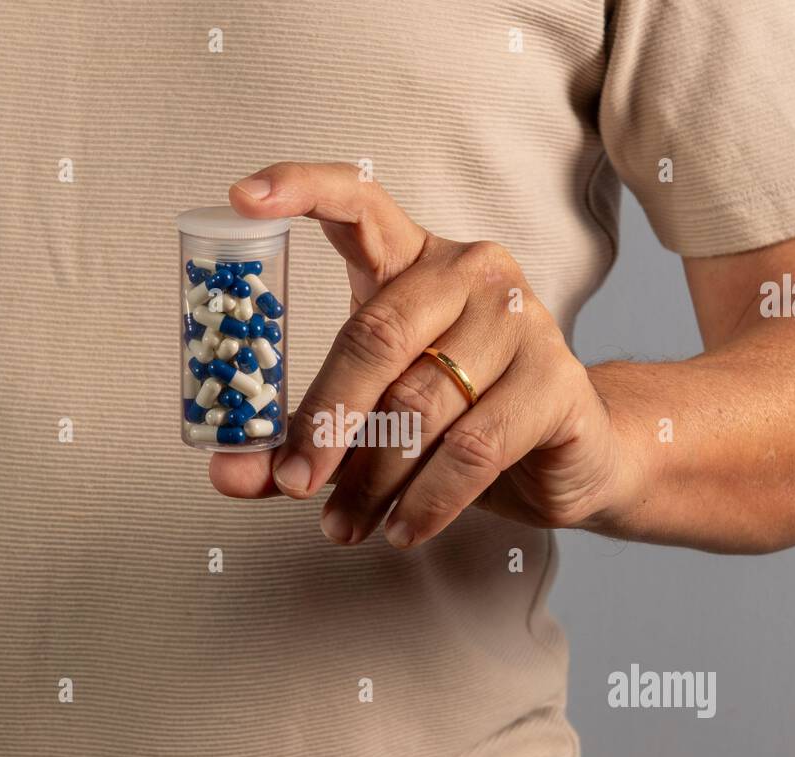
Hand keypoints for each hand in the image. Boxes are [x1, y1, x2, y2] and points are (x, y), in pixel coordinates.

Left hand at [211, 162, 642, 548]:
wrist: (569, 454)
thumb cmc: (458, 418)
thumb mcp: (371, 418)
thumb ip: (299, 438)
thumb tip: (225, 473)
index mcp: (414, 260)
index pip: (359, 200)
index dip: (301, 189)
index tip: (242, 198)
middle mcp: (471, 272)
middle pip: (376, 335)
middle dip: (326, 420)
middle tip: (295, 483)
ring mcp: (520, 320)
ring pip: (421, 405)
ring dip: (372, 480)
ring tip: (343, 526)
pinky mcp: (556, 380)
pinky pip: (474, 447)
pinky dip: (429, 500)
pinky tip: (404, 529)